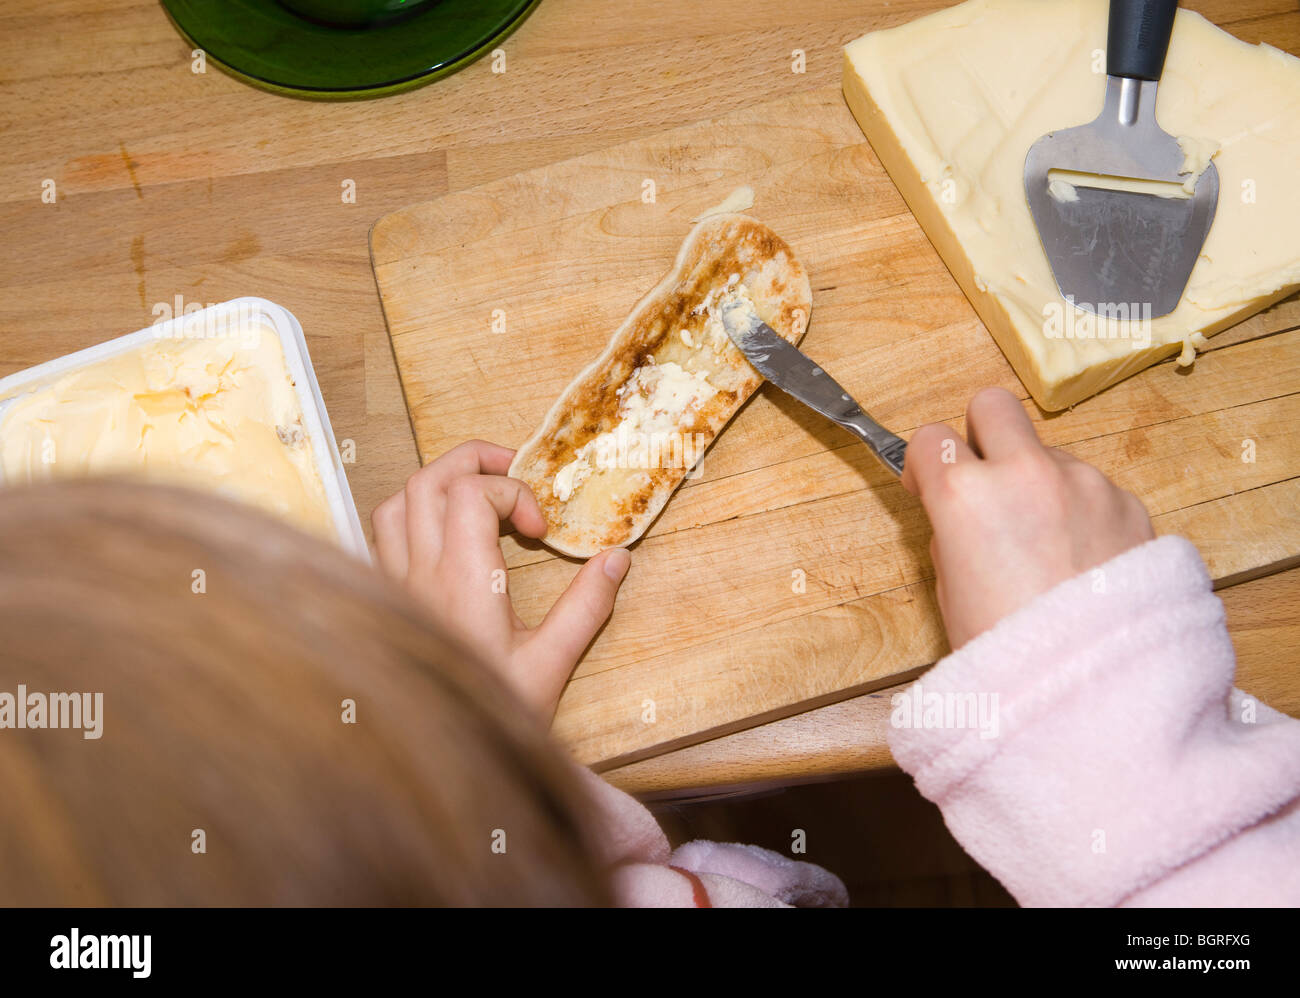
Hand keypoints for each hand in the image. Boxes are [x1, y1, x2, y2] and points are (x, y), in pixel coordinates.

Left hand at [371, 440, 630, 718]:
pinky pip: (384, 533)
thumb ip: (587, 606)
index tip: (540, 530)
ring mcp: (396, 583)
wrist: (436, 756)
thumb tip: (616, 557)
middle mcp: (419, 573)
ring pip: (399, 500)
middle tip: (516, 474)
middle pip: (429, 478)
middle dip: (476, 462)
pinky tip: (444, 533)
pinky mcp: (386, 597)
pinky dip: (413, 512)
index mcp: (462, 580)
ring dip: (440, 483)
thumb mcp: (552, 663)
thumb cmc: (492, 712)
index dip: (513, 491)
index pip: (471, 492)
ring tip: (479, 494)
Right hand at [901, 388, 1154, 650]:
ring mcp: (1083, 481)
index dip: (926, 464)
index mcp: (963, 495)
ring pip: (1049, 453)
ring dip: (1039, 483)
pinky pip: (1093, 487)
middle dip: (982, 436)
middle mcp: (1024, 473)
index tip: (930, 486)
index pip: (929, 437)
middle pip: (993, 405)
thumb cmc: (1010, 657)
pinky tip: (1082, 564)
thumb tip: (961, 518)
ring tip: (1045, 550)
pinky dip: (1083, 513)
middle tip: (985, 483)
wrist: (1094, 692)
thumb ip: (951, 538)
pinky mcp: (1128, 502)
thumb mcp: (950, 596)